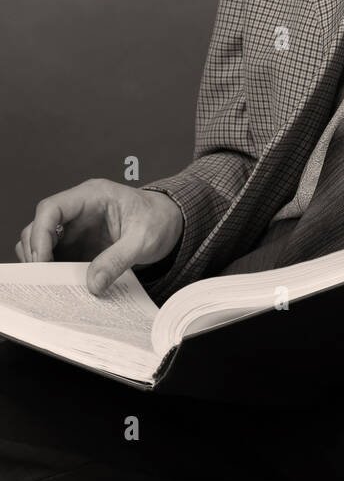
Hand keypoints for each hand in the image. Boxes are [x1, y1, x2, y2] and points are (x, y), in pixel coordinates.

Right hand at [15, 179, 183, 295]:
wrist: (170, 223)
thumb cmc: (158, 220)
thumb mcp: (143, 239)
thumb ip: (118, 260)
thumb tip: (93, 284)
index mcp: (92, 195)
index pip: (51, 208)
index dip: (40, 234)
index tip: (43, 260)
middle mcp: (78, 210)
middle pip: (39, 226)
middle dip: (36, 251)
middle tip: (45, 278)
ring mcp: (76, 228)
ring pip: (41, 241)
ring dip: (41, 262)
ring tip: (52, 283)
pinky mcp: (78, 245)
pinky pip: (56, 256)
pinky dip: (53, 270)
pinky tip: (61, 285)